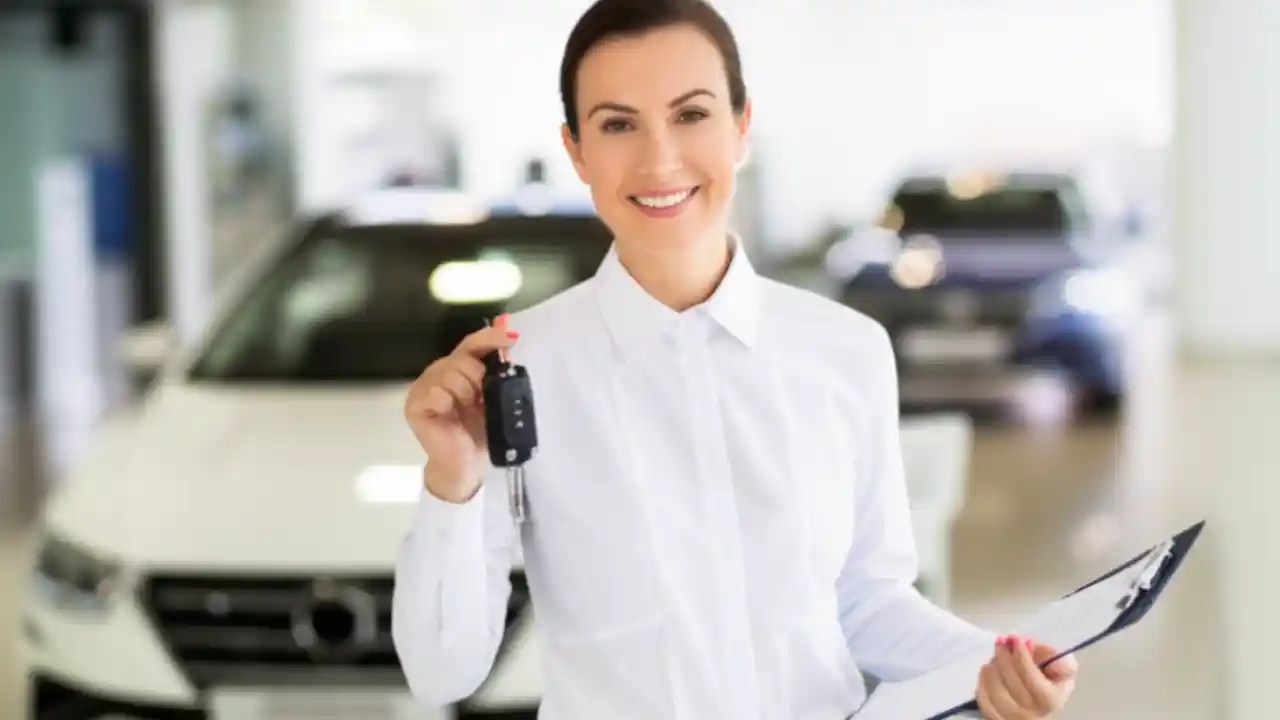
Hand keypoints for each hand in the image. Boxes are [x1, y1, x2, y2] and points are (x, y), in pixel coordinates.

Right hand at [404, 314, 519, 501]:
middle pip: (461, 358)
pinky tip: (448, 414)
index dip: (490, 337)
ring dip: (465, 393)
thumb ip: (498, 372)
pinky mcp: (414, 404)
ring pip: (448, 372)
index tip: (512, 338)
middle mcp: (438, 372)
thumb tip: (510, 338)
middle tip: (480, 400)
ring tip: (466, 410)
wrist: (465, 463)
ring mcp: (423, 386)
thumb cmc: (480, 431)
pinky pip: (435, 392)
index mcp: (458, 368)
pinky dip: (447, 403)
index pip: (471, 344)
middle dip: (478, 377)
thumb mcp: (495, 398)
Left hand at [976, 634, 1077, 718]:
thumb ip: (1057, 659)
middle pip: (1012, 684)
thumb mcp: (1061, 666)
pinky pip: (984, 701)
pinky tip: (988, 670)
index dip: (1022, 657)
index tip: (1017, 640)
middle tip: (1002, 642)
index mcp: (1051, 700)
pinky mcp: (997, 718)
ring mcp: (1013, 719)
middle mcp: (1033, 714)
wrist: (1037, 695)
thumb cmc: (1049, 677)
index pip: (1032, 679)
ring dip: (993, 670)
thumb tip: (1035, 649)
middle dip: (1004, 658)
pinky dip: (983, 682)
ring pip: (996, 693)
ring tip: (996, 657)